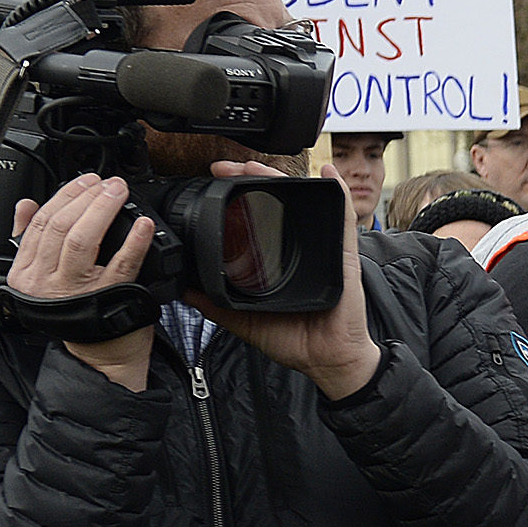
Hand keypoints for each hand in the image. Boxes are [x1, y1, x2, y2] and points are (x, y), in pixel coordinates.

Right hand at [7, 175, 156, 389]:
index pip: (39, 223)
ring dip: (103, 210)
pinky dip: (133, 240)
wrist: (101, 356)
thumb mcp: (42, 277)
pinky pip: (121, 263)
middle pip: (59, 226)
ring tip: (119, 192)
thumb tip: (25, 204)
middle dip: (85, 198)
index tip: (84, 181)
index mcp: (28, 272)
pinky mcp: (109, 297)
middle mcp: (48, 280)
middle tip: (107, 183)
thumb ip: (30, 241)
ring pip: (81, 240)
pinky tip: (142, 224)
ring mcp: (78, 289)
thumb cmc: (76, 314)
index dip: (63, 196)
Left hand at [184, 161, 380, 399]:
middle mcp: (300, 249)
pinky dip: (338, 194)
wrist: (327, 360)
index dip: (236, 194)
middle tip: (227, 168)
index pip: (255, 216)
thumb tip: (184, 289)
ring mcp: (323, 249)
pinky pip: (343, 219)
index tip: (214, 181)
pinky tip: (328, 174)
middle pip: (277, 201)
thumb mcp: (244, 320)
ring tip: (260, 166)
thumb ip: (215, 304)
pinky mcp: (344, 257)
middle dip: (252, 177)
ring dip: (282, 178)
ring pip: (304, 203)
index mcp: (277, 260)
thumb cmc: (295, 341)